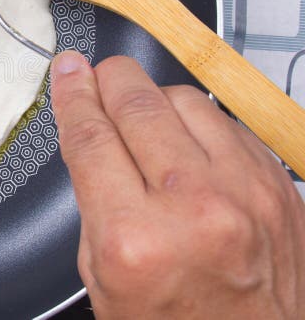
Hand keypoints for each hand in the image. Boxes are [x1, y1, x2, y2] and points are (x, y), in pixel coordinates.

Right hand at [50, 51, 304, 318]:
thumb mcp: (103, 273)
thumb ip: (95, 197)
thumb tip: (91, 127)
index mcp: (135, 239)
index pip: (91, 137)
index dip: (73, 94)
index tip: (68, 71)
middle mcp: (194, 210)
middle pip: (138, 105)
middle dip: (111, 80)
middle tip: (99, 75)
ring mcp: (244, 193)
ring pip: (186, 100)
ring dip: (154, 98)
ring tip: (142, 116)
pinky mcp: (277, 187)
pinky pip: (227, 122)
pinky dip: (198, 121)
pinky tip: (184, 139)